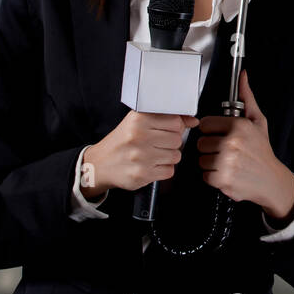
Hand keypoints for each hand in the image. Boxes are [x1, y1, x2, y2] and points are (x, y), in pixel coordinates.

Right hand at [84, 109, 198, 193]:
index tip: (167, 130)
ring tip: (153, 154)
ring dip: (168, 157)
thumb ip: (166, 118)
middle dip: (171, 143)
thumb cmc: (122, 141)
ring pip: (176, 156)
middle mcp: (138, 136)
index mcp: (138, 119)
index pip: (175, 121)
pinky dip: (163, 170)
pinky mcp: (142, 174)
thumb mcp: (139, 122)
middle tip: (157, 144)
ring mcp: (140, 157)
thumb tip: (193, 121)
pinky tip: (150, 165)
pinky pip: (169, 171)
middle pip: (177, 139)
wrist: (100, 164)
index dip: (175, 127)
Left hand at [195, 68, 293, 219]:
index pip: (205, 124)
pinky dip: (213, 177)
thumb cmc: (262, 151)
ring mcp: (227, 162)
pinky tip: (226, 173)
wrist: (271, 180)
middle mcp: (232, 143)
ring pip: (201, 159)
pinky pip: (205, 175)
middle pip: (201, 143)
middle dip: (211, 147)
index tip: (221, 135)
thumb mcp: (258, 121)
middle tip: (226, 151)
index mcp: (238, 126)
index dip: (212, 131)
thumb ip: (246, 98)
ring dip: (211, 163)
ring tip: (227, 162)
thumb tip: (243, 77)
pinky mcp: (223, 179)